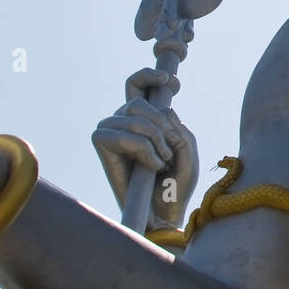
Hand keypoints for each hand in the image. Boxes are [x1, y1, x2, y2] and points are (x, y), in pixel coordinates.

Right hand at [92, 68, 197, 228]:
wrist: (164, 212)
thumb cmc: (176, 183)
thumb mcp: (187, 149)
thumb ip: (177, 126)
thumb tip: (161, 109)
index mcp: (144, 118)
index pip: (137, 84)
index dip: (149, 76)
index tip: (170, 81)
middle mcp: (124, 122)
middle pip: (139, 101)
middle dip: (161, 124)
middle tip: (170, 148)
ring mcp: (111, 133)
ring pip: (134, 117)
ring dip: (155, 140)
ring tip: (162, 162)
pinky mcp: (102, 146)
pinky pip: (122, 135)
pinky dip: (143, 150)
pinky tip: (150, 167)